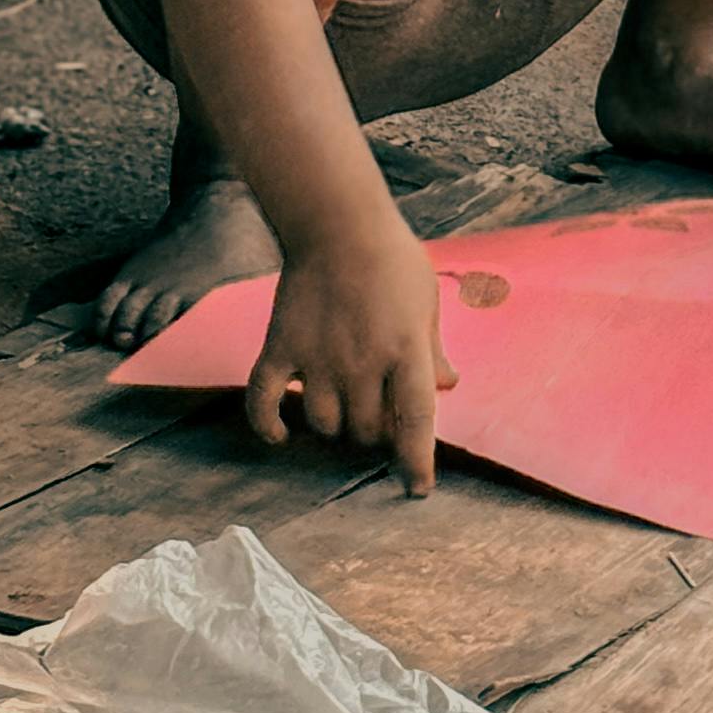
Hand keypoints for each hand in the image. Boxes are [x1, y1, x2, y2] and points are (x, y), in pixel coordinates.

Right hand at [245, 218, 458, 493]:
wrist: (336, 223)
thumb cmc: (391, 260)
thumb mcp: (426, 303)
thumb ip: (433, 349)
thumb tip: (448, 385)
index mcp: (405, 352)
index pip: (415, 422)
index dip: (417, 461)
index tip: (417, 489)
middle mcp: (362, 363)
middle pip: (367, 431)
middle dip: (376, 435)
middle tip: (377, 418)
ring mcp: (317, 358)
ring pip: (324, 424)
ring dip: (335, 427)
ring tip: (341, 409)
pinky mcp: (281, 348)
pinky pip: (264, 402)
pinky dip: (268, 426)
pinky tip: (281, 435)